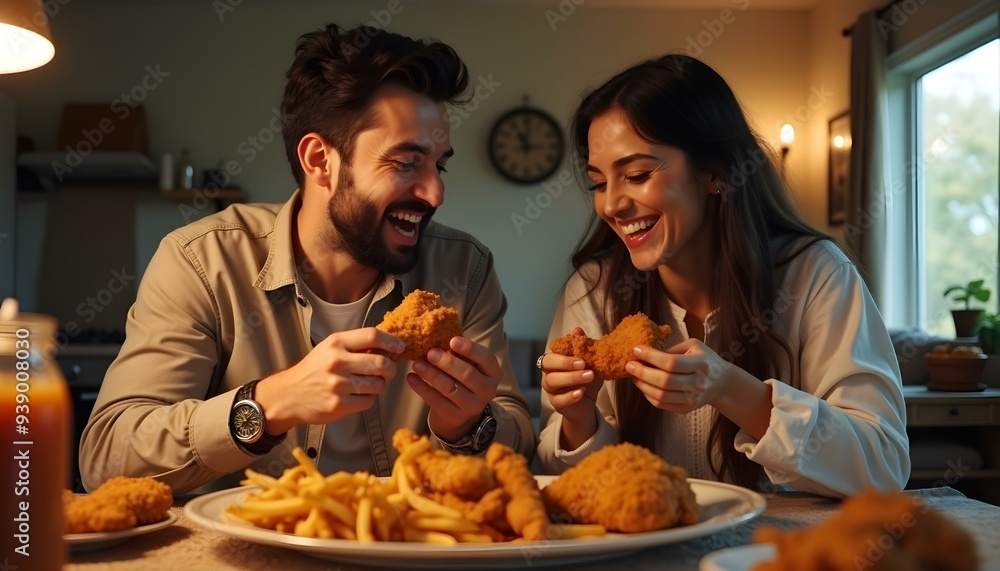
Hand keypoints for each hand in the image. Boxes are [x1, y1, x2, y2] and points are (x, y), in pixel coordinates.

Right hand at [255, 328, 403, 434]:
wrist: (289, 395)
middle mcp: (337, 362)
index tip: (399, 347)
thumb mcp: (329, 348)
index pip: (372, 336)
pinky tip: (356, 395)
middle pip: (381, 363)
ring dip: (379, 385)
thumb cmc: (314, 370)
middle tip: (388, 370)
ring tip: (368, 383)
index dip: (391, 341)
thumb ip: (355, 345)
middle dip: (390, 368)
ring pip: (378, 384)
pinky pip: (369, 401)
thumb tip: (388, 346)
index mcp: (335, 343)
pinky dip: (368, 399)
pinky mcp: (339, 405)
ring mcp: (338, 385)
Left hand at [406, 336, 502, 441]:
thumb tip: (437, 336)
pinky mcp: (455, 418)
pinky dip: (422, 388)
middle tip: (430, 352)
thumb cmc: (462, 382)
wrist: (460, 416)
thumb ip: (459, 354)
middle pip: (467, 374)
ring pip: (450, 388)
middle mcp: (488, 391)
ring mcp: (472, 407)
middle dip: (447, 362)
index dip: (470, 349)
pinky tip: (411, 378)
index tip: (452, 340)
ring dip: (431, 374)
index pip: (486, 358)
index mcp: (493, 373)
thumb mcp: (467, 366)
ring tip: (417, 364)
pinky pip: (436, 401)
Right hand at [539, 327, 599, 448]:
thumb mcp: (589, 363)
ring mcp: (550, 390)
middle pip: (547, 365)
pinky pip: (558, 400)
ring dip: (571, 378)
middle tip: (583, 364)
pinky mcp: (556, 404)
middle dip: (565, 363)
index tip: (581, 357)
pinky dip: (569, 396)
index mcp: (555, 362)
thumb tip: (577, 330)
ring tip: (589, 376)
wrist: (588, 403)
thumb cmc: (586, 379)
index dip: (563, 355)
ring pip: (551, 381)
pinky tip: (581, 393)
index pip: (551, 354)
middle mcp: (548, 373)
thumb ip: (582, 347)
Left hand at [625, 338, 732, 413]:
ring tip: (633, 375)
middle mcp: (698, 383)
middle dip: (642, 372)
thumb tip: (646, 354)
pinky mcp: (686, 409)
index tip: (636, 349)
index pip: (671, 363)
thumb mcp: (693, 346)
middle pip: (664, 381)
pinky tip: (643, 385)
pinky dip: (648, 395)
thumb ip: (671, 349)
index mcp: (701, 364)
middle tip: (629, 365)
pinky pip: (661, 404)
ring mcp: (693, 399)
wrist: (721, 383)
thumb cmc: (704, 360)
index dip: (651, 356)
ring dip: (642, 385)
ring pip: (660, 395)